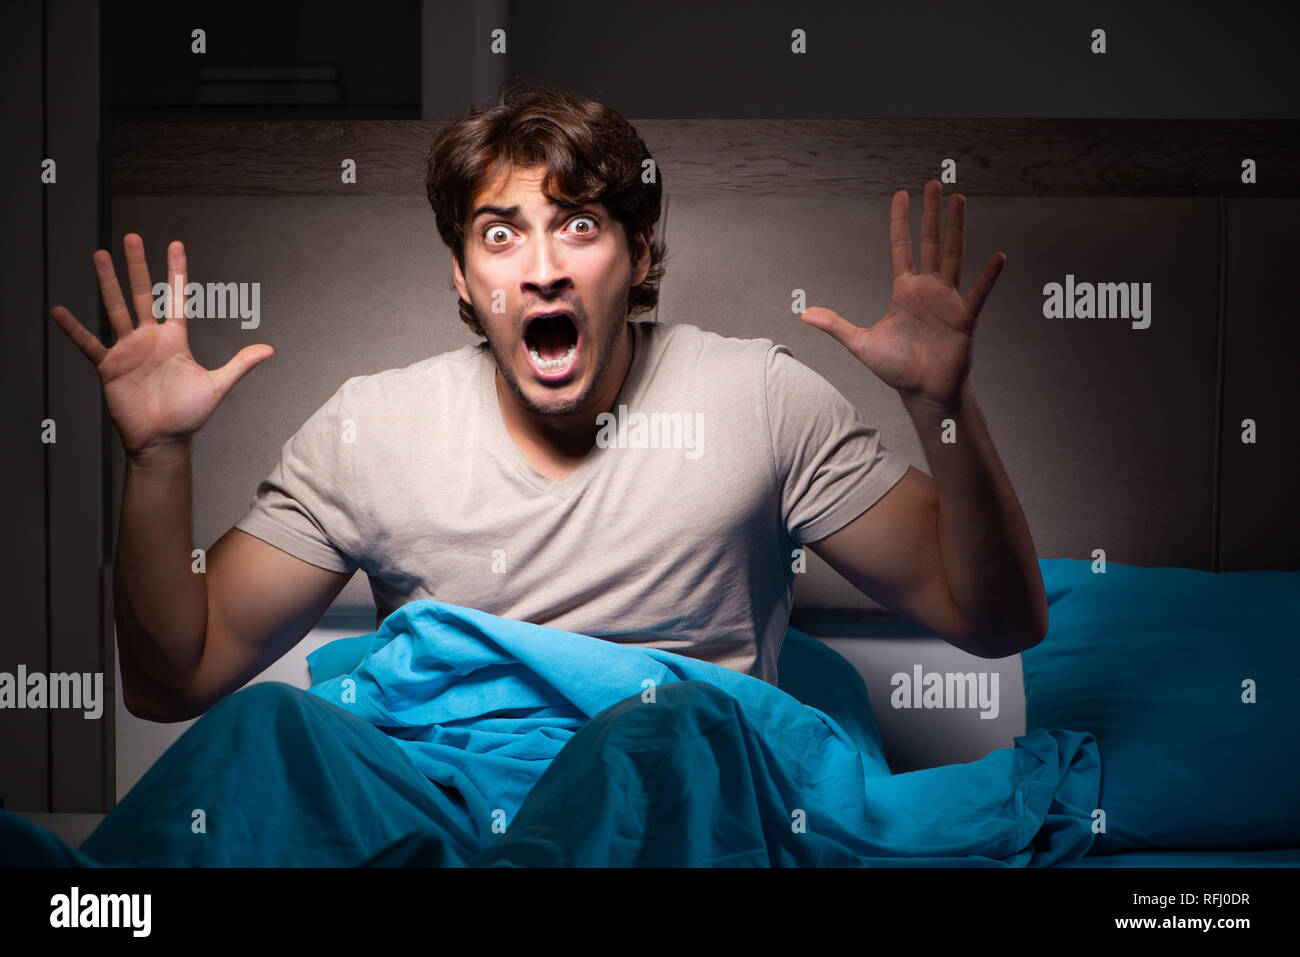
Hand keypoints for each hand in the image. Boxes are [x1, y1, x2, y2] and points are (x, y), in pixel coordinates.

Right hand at [50, 234, 272, 456]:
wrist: (163, 442)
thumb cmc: (189, 416)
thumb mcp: (218, 386)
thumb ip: (240, 364)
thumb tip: (269, 349)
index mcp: (175, 339)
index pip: (176, 297)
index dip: (176, 271)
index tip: (175, 244)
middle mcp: (150, 339)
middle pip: (142, 294)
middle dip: (137, 266)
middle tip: (131, 237)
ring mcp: (128, 350)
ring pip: (115, 308)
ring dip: (107, 282)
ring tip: (98, 256)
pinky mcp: (109, 366)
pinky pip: (89, 343)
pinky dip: (74, 329)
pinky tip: (60, 311)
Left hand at [799, 180, 1004, 408]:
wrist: (922, 392)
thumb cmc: (897, 368)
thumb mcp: (860, 343)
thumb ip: (835, 325)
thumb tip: (803, 314)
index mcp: (904, 290)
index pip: (901, 247)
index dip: (900, 222)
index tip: (901, 194)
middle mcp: (928, 289)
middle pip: (930, 243)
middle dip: (931, 213)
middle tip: (933, 183)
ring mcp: (948, 300)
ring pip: (953, 256)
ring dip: (957, 228)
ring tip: (959, 199)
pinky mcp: (964, 318)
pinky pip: (978, 293)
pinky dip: (989, 277)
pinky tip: (999, 257)